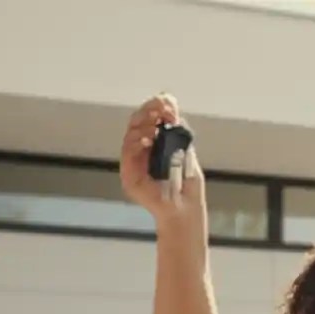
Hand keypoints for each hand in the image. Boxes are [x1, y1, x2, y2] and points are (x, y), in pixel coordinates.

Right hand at [119, 93, 205, 227]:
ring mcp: (134, 161)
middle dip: (149, 110)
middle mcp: (142, 148)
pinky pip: (127, 152)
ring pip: (131, 133)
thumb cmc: (187, 185)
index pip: (152, 117)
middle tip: (161, 109)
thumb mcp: (187, 154)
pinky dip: (136, 142)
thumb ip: (179, 135)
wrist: (184, 210)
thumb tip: (174, 113)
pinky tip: (148, 139)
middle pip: (138, 121)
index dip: (158, 105)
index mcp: (156, 141)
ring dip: (143, 124)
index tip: (169, 101)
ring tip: (156, 122)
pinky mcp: (128, 174)